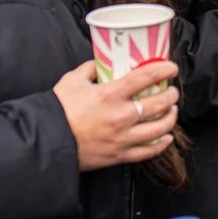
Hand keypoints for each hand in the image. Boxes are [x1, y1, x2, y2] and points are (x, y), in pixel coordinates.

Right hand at [54, 60, 180, 171]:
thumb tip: (101, 63)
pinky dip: (160, 144)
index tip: (172, 67)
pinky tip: (165, 137)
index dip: (164, 70)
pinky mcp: (119, 155)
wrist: (45, 143)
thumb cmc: (56, 111)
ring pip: (159, 128)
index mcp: (109, 95)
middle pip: (159, 103)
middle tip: (173, 90)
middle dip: (172, 95)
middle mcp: (120, 116)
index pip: (145, 78)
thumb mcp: (71, 81)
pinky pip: (147, 152)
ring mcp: (122, 138)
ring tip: (172, 111)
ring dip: (171, 118)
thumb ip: (89, 70)